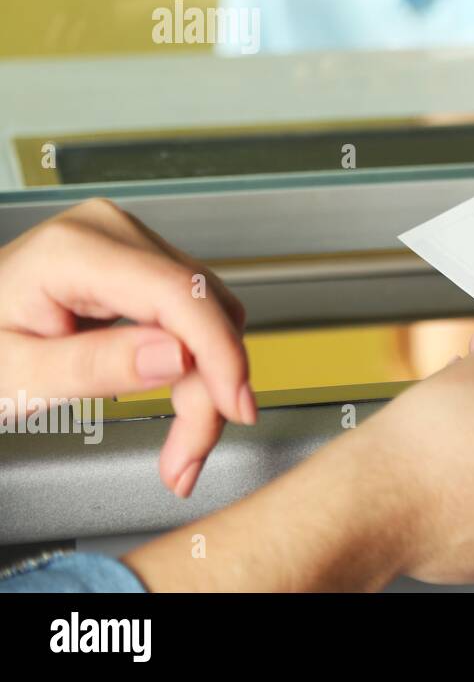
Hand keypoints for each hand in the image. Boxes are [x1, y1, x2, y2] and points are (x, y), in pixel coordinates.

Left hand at [0, 199, 252, 496]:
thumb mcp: (16, 374)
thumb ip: (95, 365)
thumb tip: (176, 356)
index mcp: (75, 250)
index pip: (178, 294)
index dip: (219, 353)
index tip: (235, 407)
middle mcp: (114, 235)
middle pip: (201, 311)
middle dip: (208, 388)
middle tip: (188, 455)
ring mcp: (133, 246)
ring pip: (210, 317)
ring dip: (208, 382)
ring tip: (181, 439)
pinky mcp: (145, 266)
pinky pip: (195, 315)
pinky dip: (197, 364)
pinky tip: (181, 398)